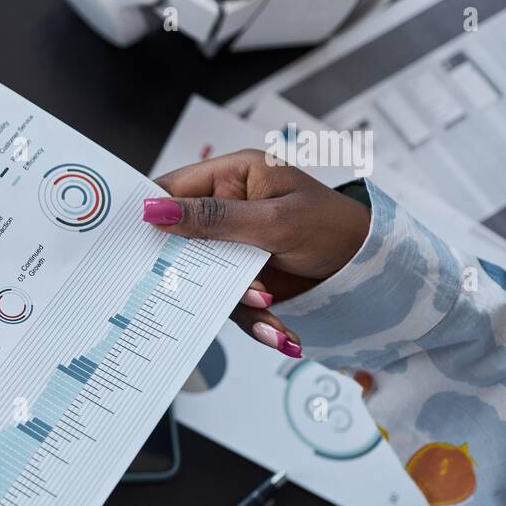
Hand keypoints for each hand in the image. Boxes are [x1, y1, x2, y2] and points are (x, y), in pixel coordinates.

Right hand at [145, 149, 370, 357]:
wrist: (374, 271)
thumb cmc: (335, 228)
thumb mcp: (274, 221)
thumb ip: (213, 219)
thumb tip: (155, 210)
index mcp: (233, 176)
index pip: (173, 189)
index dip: (150, 212)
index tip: (131, 240)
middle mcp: (228, 209)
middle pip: (181, 239)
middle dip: (194, 269)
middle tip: (204, 284)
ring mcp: (235, 245)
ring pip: (203, 276)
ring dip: (232, 298)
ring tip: (266, 303)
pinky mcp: (244, 275)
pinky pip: (227, 299)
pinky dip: (251, 317)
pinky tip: (277, 328)